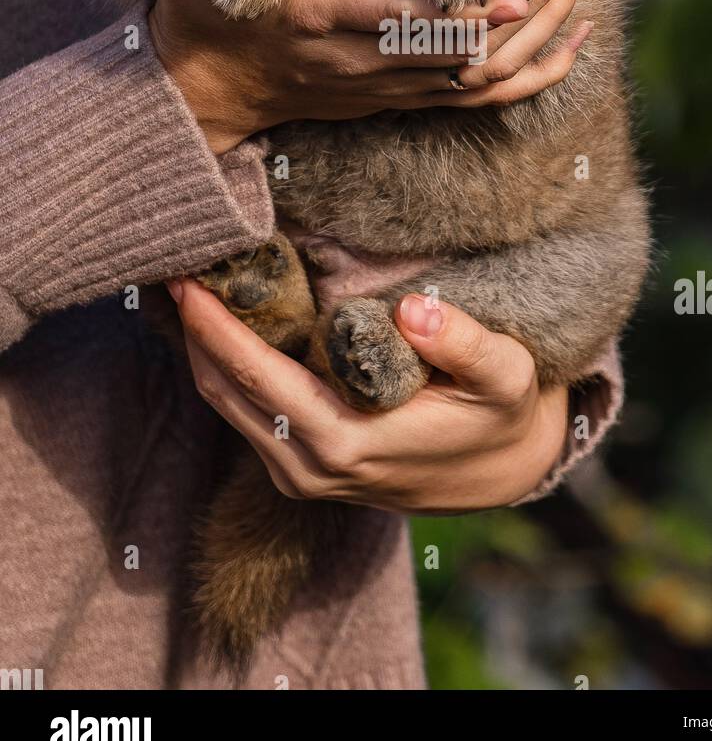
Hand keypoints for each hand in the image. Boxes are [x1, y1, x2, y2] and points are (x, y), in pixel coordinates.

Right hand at [146, 0, 590, 152]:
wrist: (203, 88)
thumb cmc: (197, 2)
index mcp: (321, 14)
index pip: (403, 24)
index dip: (465, 14)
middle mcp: (365, 60)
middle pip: (465, 52)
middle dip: (530, 6)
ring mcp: (389, 87)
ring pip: (484, 79)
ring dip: (542, 32)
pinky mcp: (403, 97)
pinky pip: (483, 100)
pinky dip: (536, 74)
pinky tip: (575, 38)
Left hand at [171, 279, 569, 511]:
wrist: (502, 475)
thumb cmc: (501, 416)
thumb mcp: (505, 376)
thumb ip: (464, 343)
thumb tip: (414, 308)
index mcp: (347, 443)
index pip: (258, 378)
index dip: (215, 327)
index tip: (186, 278)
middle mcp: (309, 468)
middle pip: (223, 391)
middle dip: (195, 329)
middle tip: (177, 265)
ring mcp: (300, 475)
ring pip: (225, 405)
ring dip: (205, 347)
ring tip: (194, 284)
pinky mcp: (300, 469)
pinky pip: (245, 413)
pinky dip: (226, 367)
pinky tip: (226, 322)